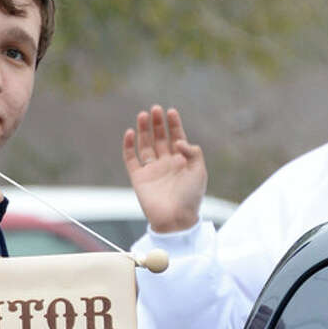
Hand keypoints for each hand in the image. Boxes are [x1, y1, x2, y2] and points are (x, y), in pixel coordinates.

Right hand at [122, 106, 206, 234]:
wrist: (175, 219)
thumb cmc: (190, 197)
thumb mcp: (199, 171)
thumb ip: (192, 152)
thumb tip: (177, 141)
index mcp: (181, 160)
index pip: (176, 137)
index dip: (174, 124)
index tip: (171, 111)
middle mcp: (165, 163)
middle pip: (159, 138)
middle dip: (157, 124)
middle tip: (155, 109)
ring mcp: (151, 170)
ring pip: (145, 145)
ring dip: (144, 130)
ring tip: (143, 115)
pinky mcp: (138, 178)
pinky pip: (131, 159)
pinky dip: (128, 146)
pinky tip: (130, 133)